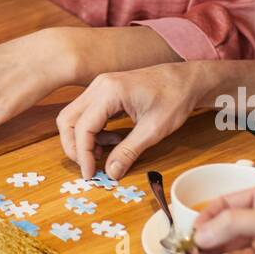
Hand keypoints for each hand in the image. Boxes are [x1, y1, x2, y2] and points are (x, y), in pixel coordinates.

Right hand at [56, 63, 200, 179]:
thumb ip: (129, 151)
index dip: (82, 154)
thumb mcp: (153, 130)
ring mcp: (100, 86)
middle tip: (89, 166)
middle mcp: (99, 85)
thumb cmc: (175, 98)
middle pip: (68, 119)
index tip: (90, 174)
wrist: (187, 79)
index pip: (82, 127)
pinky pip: (87, 113)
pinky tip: (113, 140)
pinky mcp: (105, 90)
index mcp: (109, 92)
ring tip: (106, 153)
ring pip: (75, 116)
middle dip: (74, 147)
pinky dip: (92, 131)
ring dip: (83, 139)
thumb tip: (111, 173)